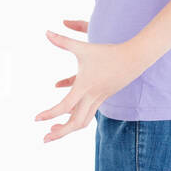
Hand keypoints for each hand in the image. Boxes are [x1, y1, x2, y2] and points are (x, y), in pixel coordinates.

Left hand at [36, 19, 142, 141]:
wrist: (134, 58)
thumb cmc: (107, 52)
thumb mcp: (83, 47)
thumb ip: (63, 41)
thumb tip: (46, 32)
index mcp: (84, 87)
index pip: (63, 107)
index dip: (49, 114)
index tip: (36, 119)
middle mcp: (92, 97)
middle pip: (75, 123)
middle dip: (60, 133)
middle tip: (44, 138)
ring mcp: (99, 100)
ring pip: (83, 121)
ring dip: (68, 128)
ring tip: (54, 131)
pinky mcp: (103, 98)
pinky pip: (88, 111)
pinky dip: (76, 115)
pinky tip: (66, 111)